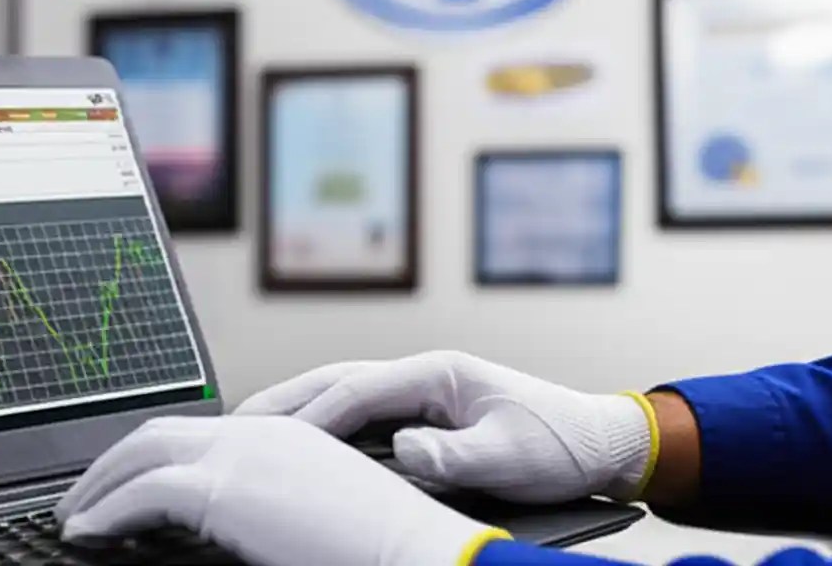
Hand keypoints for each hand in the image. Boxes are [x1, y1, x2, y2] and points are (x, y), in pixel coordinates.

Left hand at [55, 416, 499, 565]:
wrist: (410, 549)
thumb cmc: (377, 545)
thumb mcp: (318, 513)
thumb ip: (272, 507)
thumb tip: (236, 525)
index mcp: (281, 435)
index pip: (196, 433)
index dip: (148, 456)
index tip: (122, 486)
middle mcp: (255, 433)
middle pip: (157, 434)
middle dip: (111, 465)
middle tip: (82, 500)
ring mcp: (238, 454)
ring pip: (140, 455)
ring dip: (98, 487)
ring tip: (74, 519)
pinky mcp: (223, 489)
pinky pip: (141, 494)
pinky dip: (105, 512)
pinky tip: (87, 534)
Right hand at [236, 351, 653, 503]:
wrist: (599, 441)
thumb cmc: (560, 444)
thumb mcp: (511, 457)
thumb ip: (455, 457)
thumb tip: (404, 454)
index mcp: (437, 372)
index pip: (356, 392)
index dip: (310, 418)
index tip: (269, 443)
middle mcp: (422, 373)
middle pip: (335, 381)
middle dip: (283, 401)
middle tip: (232, 426)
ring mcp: (421, 388)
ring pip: (342, 392)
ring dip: (297, 408)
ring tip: (251, 431)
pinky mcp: (424, 409)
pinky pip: (359, 412)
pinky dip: (324, 423)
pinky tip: (303, 442)